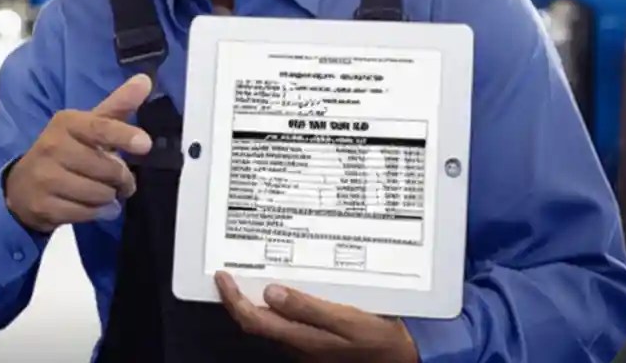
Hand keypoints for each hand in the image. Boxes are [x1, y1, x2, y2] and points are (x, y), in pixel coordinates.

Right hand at [5, 75, 152, 232]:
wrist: (22, 187)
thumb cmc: (63, 151)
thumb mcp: (87, 126)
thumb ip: (117, 106)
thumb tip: (145, 79)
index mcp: (66, 123)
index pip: (100, 128)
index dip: (123, 136)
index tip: (145, 144)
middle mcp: (52, 147)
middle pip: (108, 169)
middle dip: (122, 179)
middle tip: (120, 180)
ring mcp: (45, 177)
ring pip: (100, 194)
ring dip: (110, 197)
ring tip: (104, 192)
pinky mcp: (44, 205)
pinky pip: (87, 213)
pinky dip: (98, 213)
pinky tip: (93, 206)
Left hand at [215, 272, 419, 362]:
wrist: (402, 359)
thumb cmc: (377, 340)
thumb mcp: (347, 321)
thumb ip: (307, 307)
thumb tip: (270, 292)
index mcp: (301, 338)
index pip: (253, 320)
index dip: (232, 300)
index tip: (222, 276)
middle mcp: (297, 344)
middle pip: (256, 322)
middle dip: (238, 299)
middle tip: (229, 272)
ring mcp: (306, 345)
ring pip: (271, 322)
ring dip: (256, 300)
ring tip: (250, 273)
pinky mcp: (316, 342)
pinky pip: (287, 322)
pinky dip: (277, 304)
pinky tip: (284, 289)